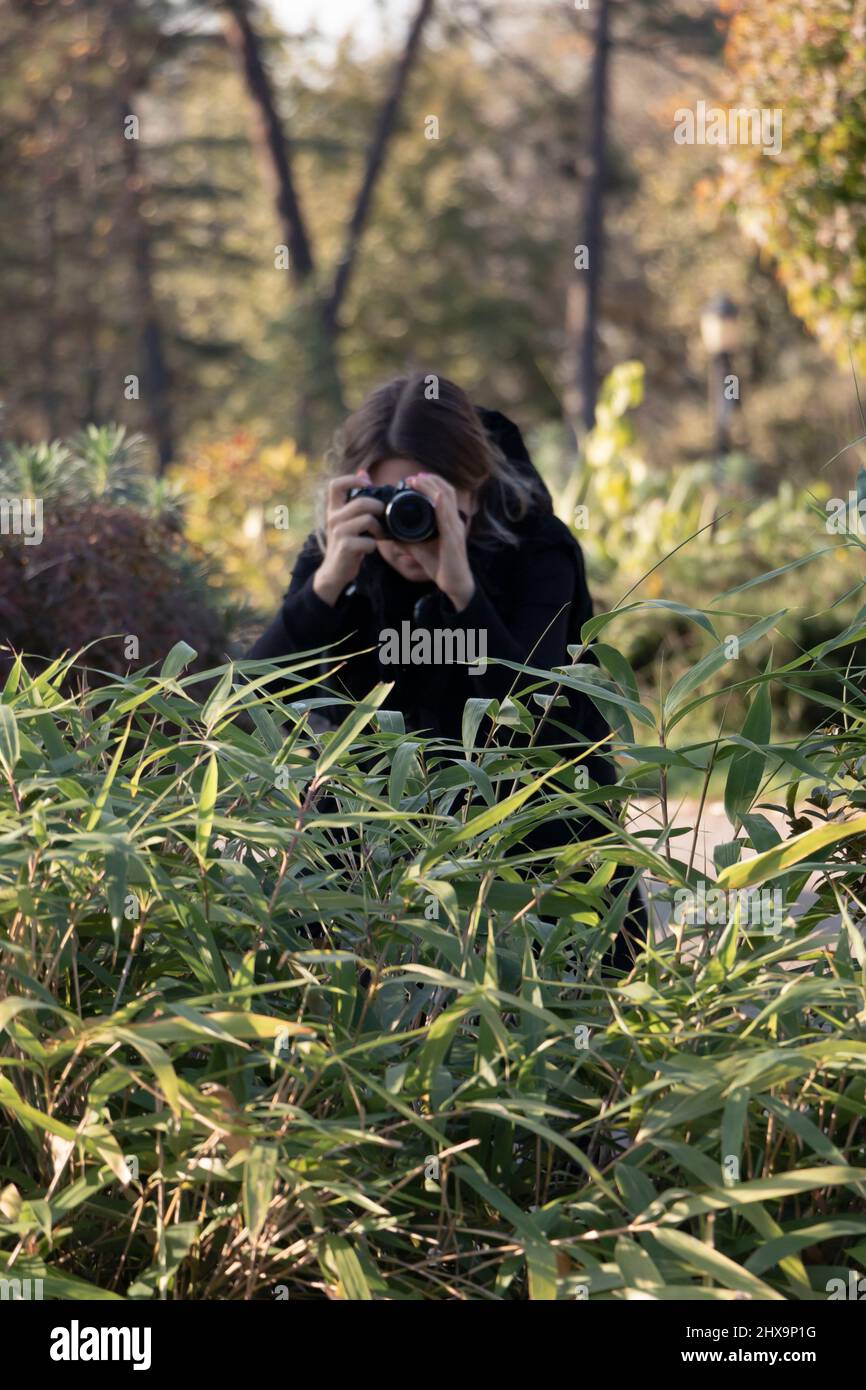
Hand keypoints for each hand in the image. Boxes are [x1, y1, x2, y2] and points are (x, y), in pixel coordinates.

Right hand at [313, 472, 384, 605]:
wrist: (335, 570)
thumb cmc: (346, 542)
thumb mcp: (348, 519)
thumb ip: (355, 498)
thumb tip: (364, 471)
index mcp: (334, 509)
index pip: (336, 485)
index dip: (352, 479)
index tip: (367, 483)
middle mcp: (333, 518)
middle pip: (361, 502)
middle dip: (378, 507)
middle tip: (383, 515)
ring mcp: (338, 533)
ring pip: (367, 520)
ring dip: (379, 528)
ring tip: (379, 534)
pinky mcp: (345, 547)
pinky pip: (369, 541)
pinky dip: (374, 545)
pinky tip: (370, 548)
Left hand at [406, 473, 475, 610]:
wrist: (455, 584)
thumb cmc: (442, 565)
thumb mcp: (420, 549)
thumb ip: (407, 539)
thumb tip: (390, 533)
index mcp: (449, 521)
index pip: (445, 494)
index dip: (431, 483)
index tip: (414, 479)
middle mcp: (455, 522)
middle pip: (447, 491)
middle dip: (430, 480)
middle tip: (413, 477)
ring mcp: (456, 529)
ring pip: (447, 499)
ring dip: (432, 487)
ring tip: (417, 480)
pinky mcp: (453, 539)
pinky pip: (448, 518)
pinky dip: (442, 505)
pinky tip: (435, 497)